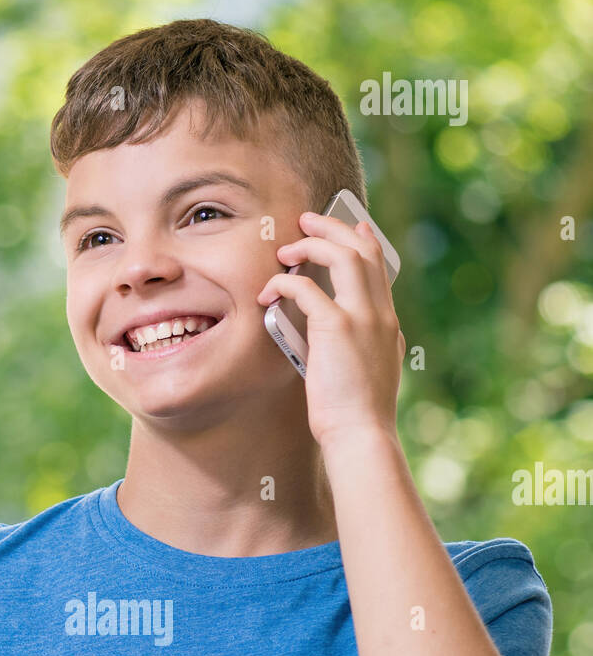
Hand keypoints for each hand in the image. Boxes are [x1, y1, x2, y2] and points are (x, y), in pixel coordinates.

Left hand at [257, 212, 405, 451]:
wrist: (362, 435)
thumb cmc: (358, 414)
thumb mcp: (370, 372)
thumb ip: (363, 346)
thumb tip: (347, 336)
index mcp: (388, 323)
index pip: (379, 266)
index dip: (364, 240)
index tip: (353, 226)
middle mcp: (380, 313)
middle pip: (362, 249)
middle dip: (333, 228)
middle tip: (307, 220)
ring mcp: (361, 317)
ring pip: (341, 256)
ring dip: (311, 245)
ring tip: (286, 250)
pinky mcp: (337, 327)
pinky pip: (305, 289)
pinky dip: (284, 283)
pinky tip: (268, 293)